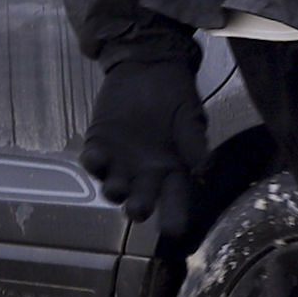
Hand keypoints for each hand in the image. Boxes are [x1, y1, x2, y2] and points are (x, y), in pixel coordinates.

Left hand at [78, 47, 211, 238]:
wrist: (148, 67)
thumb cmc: (174, 94)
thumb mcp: (190, 116)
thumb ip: (194, 143)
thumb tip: (204, 171)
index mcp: (172, 169)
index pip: (175, 199)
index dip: (174, 216)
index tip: (173, 230)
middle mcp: (145, 173)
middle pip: (141, 200)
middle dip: (139, 208)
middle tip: (139, 210)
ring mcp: (119, 162)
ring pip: (113, 186)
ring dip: (114, 190)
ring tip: (117, 189)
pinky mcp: (98, 145)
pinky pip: (93, 161)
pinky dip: (94, 162)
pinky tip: (97, 157)